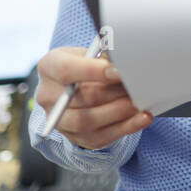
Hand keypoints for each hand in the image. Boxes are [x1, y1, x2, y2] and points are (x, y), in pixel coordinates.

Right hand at [35, 46, 152, 150]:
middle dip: (112, 93)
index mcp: (49, 66)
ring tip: (138, 103)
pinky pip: (100, 138)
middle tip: (136, 87)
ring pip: (87, 122)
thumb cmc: (86, 64)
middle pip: (81, 98)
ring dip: (118, 112)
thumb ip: (104, 58)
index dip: (94, 71)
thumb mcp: (90, 53)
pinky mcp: (75, 137)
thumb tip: (125, 64)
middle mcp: (48, 95)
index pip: (66, 70)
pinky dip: (125, 128)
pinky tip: (142, 118)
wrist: (77, 86)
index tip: (118, 72)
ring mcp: (59, 120)